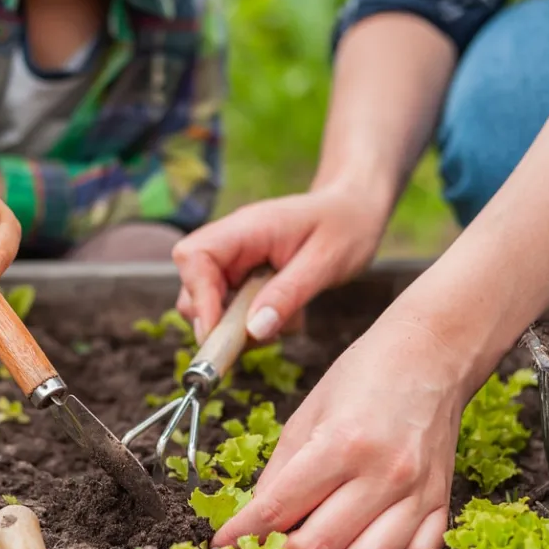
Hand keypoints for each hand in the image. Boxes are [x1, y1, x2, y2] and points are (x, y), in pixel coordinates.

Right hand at [173, 182, 386, 343]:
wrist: (355, 210)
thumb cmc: (345, 226)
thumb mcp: (326, 261)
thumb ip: (289, 294)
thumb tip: (253, 331)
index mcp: (246, 228)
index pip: (194, 258)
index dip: (199, 298)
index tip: (218, 333)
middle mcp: (232, 243)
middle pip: (192, 285)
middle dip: (215, 320)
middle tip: (254, 339)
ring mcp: (236, 261)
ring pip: (209, 303)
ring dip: (236, 326)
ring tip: (280, 324)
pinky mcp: (245, 277)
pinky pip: (231, 309)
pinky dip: (251, 324)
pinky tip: (284, 317)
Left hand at [212, 315, 465, 548]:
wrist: (431, 354)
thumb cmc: (365, 375)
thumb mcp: (307, 412)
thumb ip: (280, 470)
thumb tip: (256, 519)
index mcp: (341, 443)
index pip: (278, 509)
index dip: (242, 536)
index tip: (223, 547)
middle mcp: (383, 473)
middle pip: (319, 547)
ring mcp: (418, 492)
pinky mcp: (441, 501)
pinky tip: (360, 547)